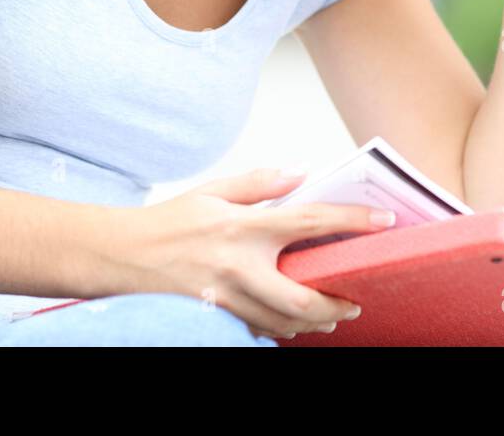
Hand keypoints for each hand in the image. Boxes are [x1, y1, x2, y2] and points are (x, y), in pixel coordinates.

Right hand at [120, 167, 392, 339]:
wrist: (119, 256)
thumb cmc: (167, 223)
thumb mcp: (213, 191)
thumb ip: (260, 183)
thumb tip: (301, 174)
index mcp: (244, 227)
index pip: (311, 221)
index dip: (353, 221)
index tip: (383, 222)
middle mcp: (239, 267)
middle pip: (303, 297)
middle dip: (336, 304)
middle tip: (355, 301)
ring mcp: (227, 298)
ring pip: (284, 323)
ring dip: (313, 323)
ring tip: (330, 315)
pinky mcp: (216, 318)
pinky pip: (258, 329)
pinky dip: (281, 328)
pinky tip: (292, 321)